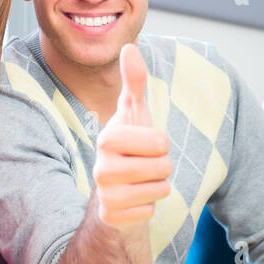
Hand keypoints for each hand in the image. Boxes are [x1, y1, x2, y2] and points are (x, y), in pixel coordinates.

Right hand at [91, 43, 170, 228]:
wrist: (115, 187)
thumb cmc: (130, 144)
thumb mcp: (135, 112)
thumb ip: (135, 81)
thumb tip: (129, 47)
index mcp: (107, 138)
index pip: (160, 142)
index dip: (161, 144)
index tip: (146, 144)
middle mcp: (101, 167)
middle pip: (163, 167)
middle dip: (162, 166)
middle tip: (145, 164)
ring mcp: (105, 194)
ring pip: (160, 190)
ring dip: (157, 186)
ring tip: (140, 180)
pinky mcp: (112, 216)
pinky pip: (150, 211)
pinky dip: (148, 206)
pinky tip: (134, 199)